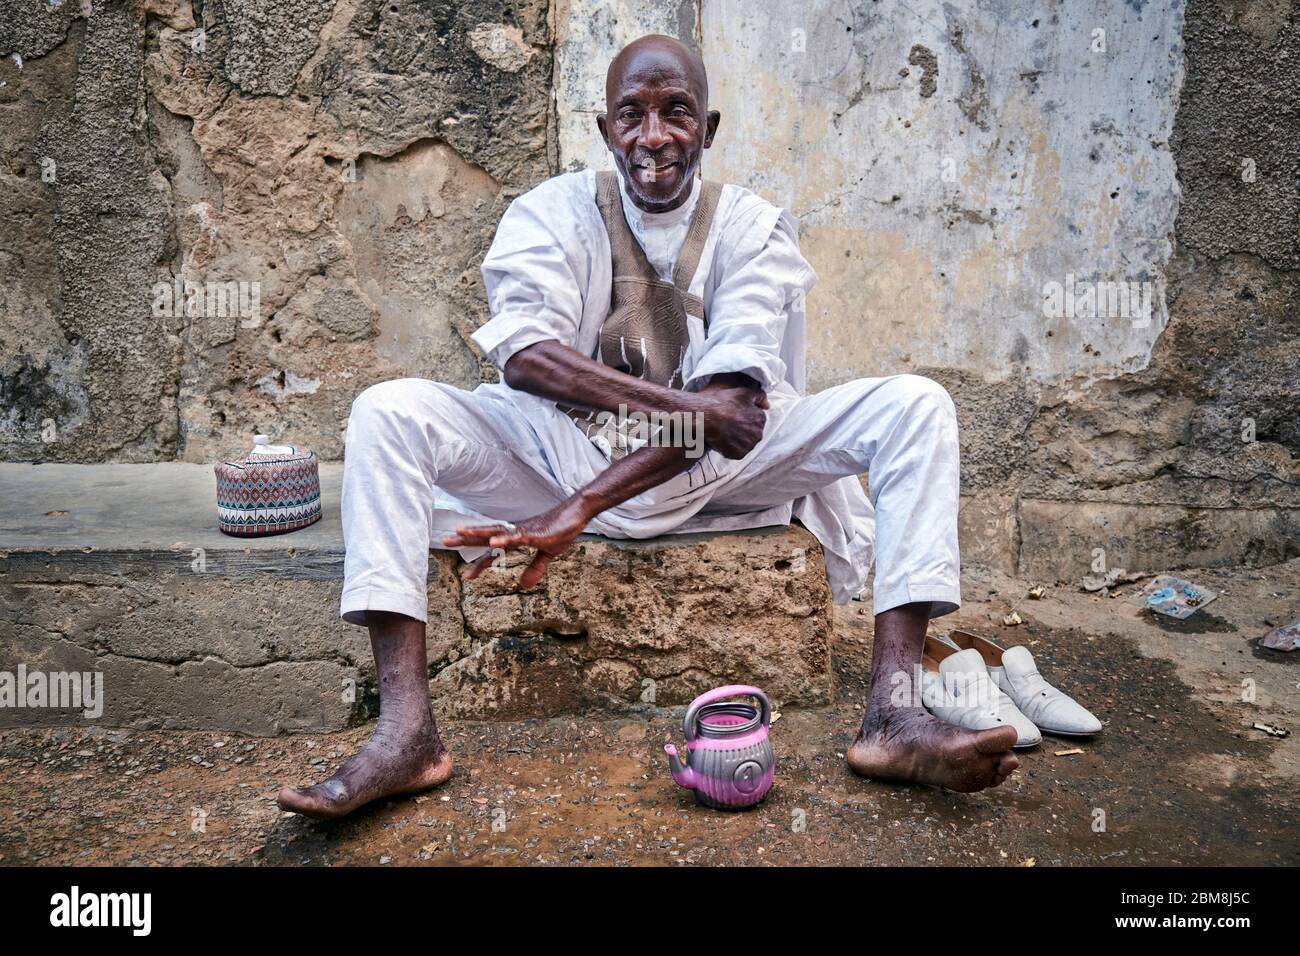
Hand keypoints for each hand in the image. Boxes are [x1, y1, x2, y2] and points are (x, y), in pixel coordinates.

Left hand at [441, 497, 591, 588]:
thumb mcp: (549, 554)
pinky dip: (504, 540)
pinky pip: (517, 537)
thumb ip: (535, 568)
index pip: (494, 551)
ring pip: (497, 532)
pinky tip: (493, 543)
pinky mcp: (536, 533)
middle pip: (487, 536)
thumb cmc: (562, 529)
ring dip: (478, 533)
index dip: (480, 563)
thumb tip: (522, 584)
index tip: (468, 576)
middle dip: (466, 539)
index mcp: (517, 539)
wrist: (578, 513)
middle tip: (444, 541)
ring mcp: (525, 531)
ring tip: (460, 534)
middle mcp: (516, 532)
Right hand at [699, 383, 768, 458]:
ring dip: (737, 440)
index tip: (735, 416)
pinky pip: (735, 452)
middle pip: (751, 433)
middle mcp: (758, 434)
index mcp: (761, 419)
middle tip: (729, 424)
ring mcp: (748, 445)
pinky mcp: (738, 454)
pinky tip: (722, 440)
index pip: (756, 421)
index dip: (744, 418)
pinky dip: (729, 448)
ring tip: (724, 432)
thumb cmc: (724, 403)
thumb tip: (767, 405)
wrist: (708, 417)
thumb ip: (760, 396)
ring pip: (744, 444)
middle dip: (742, 430)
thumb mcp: (744, 392)